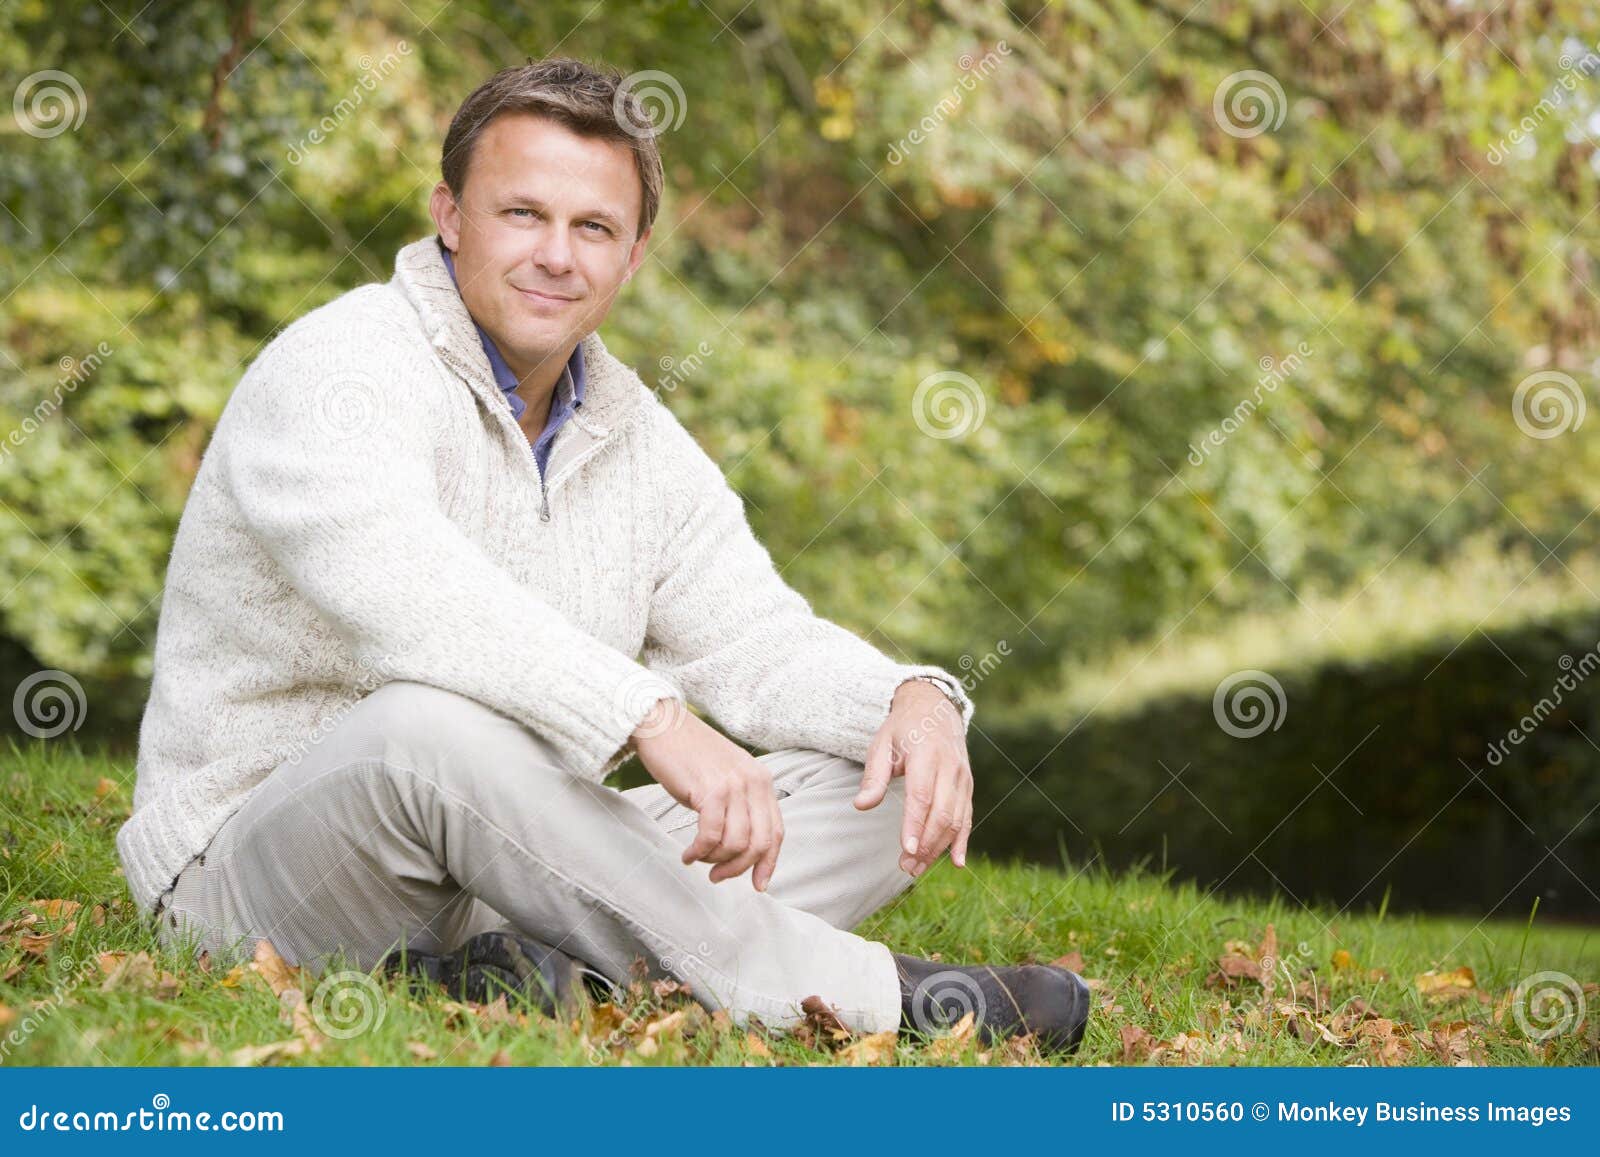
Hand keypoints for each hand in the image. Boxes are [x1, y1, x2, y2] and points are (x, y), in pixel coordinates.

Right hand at [631, 699, 783, 890]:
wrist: (662, 725)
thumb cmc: (689, 755)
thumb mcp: (726, 777)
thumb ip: (740, 804)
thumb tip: (742, 848)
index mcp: (762, 781)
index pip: (776, 831)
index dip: (769, 862)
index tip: (758, 884)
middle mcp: (754, 782)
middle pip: (760, 843)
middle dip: (739, 868)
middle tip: (717, 877)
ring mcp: (733, 785)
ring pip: (736, 843)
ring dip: (716, 861)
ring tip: (699, 858)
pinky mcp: (710, 790)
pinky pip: (711, 836)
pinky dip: (699, 851)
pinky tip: (688, 854)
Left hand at [853, 680, 972, 876]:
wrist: (934, 707)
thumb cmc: (902, 729)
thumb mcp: (881, 744)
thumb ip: (874, 776)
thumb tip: (861, 806)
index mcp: (925, 754)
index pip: (921, 795)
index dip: (914, 824)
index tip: (906, 849)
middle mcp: (949, 767)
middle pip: (941, 812)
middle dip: (925, 844)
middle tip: (906, 867)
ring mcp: (962, 777)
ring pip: (956, 819)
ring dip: (939, 847)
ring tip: (918, 868)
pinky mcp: (968, 785)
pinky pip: (968, 816)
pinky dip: (962, 840)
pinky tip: (956, 862)